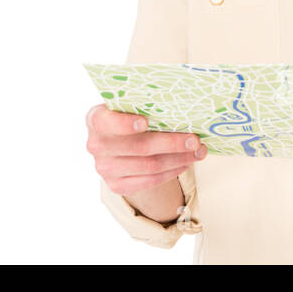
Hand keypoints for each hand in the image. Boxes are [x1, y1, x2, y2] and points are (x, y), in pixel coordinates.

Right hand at [85, 104, 206, 195]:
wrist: (115, 142)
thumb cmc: (126, 117)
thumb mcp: (126, 106)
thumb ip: (142, 106)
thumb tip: (179, 107)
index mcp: (95, 120)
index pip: (106, 122)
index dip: (125, 124)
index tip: (145, 122)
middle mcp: (96, 145)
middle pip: (139, 147)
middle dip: (171, 143)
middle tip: (194, 139)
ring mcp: (105, 168)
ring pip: (149, 166)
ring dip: (178, 159)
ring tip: (197, 152)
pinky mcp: (116, 185)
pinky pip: (150, 181)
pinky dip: (171, 172)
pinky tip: (185, 163)